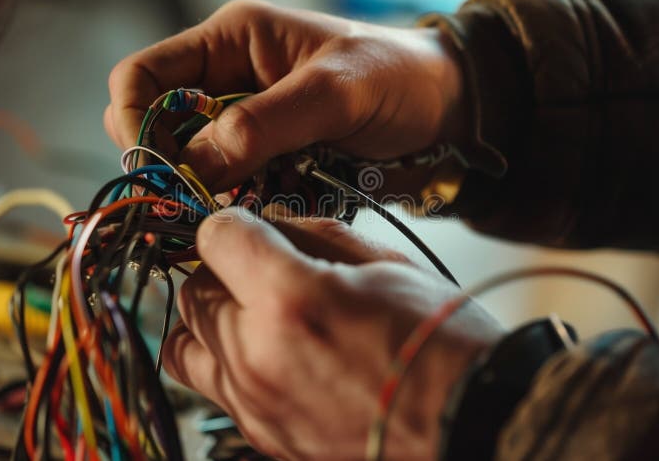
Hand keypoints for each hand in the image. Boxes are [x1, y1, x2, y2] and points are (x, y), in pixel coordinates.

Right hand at [105, 0, 462, 191]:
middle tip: (201, 199)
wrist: (445, 110)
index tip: (156, 172)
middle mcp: (226, 82)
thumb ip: (263, 124)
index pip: (142, 76)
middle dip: (169, 165)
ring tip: (248, 202)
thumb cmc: (398, 79)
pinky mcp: (265, 159)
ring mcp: (244, 124)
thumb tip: (193, 168)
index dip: (133, 122)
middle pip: (156, 127)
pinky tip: (268, 208)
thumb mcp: (335, 93)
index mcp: (230, 41)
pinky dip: (238, 204)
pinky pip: (230, 187)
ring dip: (208, 190)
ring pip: (191, 165)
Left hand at [164, 206, 500, 459]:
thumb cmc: (444, 344)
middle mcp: (256, 356)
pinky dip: (226, 361)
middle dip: (222, 270)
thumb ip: (316, 236)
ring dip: (212, 318)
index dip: (233, 222)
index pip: (216, 237)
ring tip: (254, 313)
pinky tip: (268, 354)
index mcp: (290, 300)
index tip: (251, 227)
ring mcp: (255, 404)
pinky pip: (213, 387)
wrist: (473, 424)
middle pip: (193, 290)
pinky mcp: (263, 435)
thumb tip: (273, 225)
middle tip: (261, 268)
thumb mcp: (387, 265)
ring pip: (185, 343)